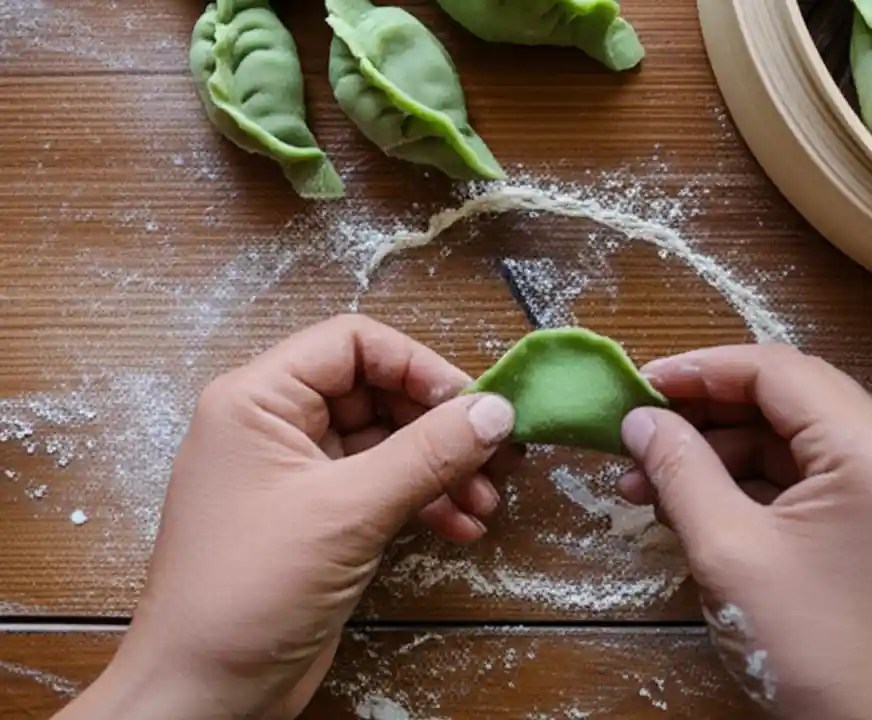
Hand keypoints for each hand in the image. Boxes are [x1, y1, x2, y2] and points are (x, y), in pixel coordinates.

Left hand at [56, 315, 517, 719]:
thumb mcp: (349, 511)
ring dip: (441, 468)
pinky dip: (423, 501)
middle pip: (377, 393)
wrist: (203, 692)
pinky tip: (461, 527)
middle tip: (498, 457)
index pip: (352, 344)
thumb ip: (427, 454)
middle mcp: (274, 426)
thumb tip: (497, 411)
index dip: (418, 366)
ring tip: (487, 502)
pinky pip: (381, 488)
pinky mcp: (316, 520)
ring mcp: (296, 475)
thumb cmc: (251, 590)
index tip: (472, 404)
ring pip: (386, 444)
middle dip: (440, 425)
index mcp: (258, 400)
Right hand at [618, 345, 871, 719]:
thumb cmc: (800, 647)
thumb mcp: (726, 550)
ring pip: (794, 435)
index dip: (702, 370)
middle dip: (707, 410)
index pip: (780, 373)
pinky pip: (809, 473)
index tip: (640, 383)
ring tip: (647, 479)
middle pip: (790, 398)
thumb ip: (680, 469)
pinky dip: (751, 480)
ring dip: (722, 449)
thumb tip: (638, 418)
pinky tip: (690, 498)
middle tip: (640, 426)